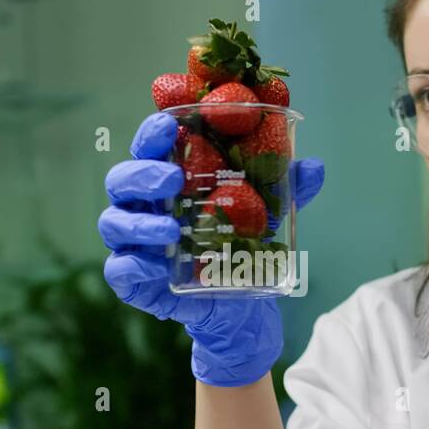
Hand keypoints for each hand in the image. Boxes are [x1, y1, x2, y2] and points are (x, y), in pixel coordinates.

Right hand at [99, 112, 323, 386]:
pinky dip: (133, 264)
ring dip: (140, 223)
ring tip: (174, 229)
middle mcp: (142, 206)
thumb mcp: (267, 216)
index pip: (148, 148)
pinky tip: (157, 265)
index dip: (151, 134)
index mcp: (166, 180)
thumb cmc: (240, 245)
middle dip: (142, 175)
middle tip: (172, 180)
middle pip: (121, 180)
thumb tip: (314, 167)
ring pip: (114, 223)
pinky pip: (118, 269)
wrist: (240, 304)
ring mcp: (133, 242)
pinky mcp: (133, 279)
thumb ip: (286, 191)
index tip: (168, 125)